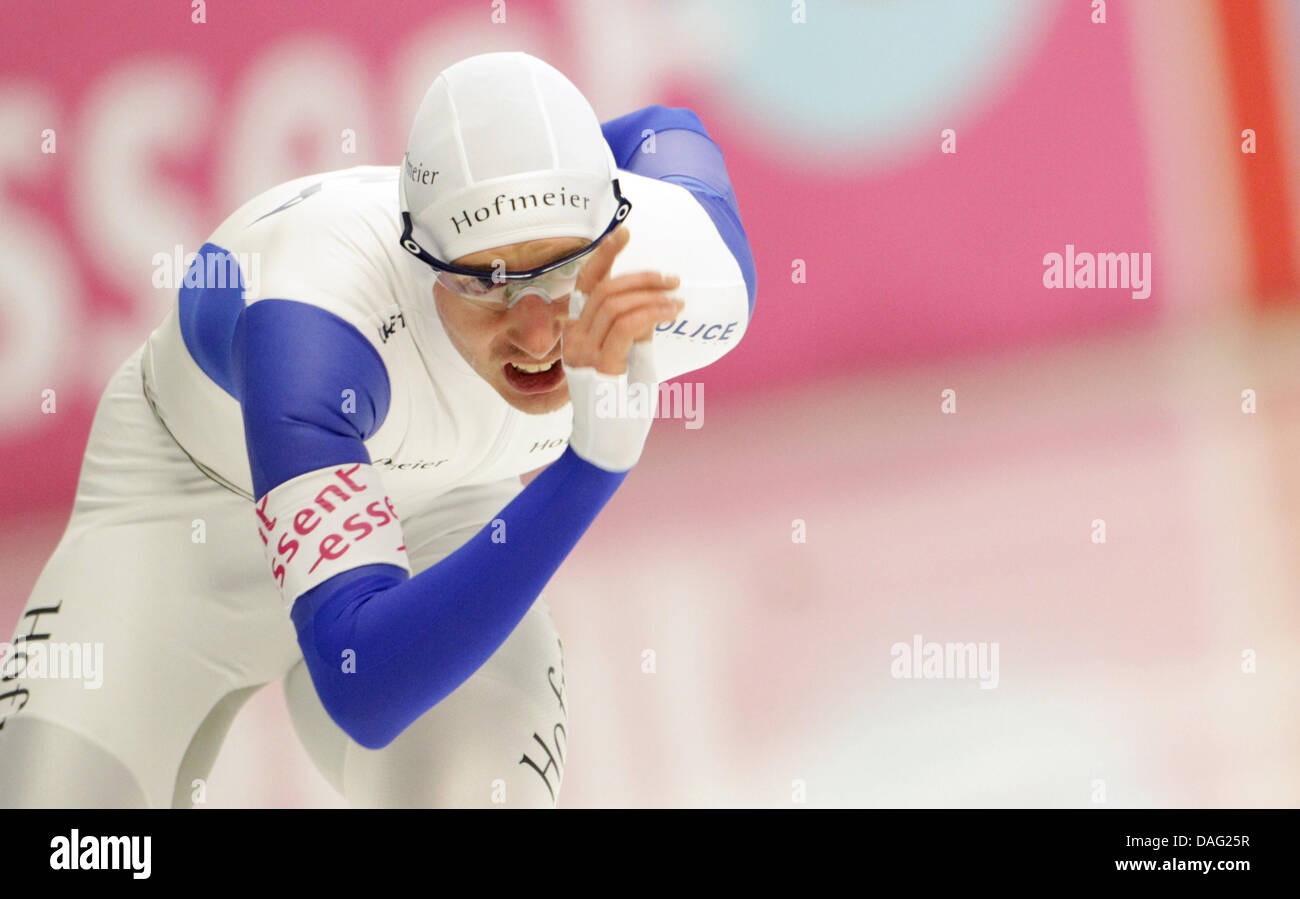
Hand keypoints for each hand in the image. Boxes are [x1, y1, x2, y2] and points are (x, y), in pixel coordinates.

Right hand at [561, 224, 682, 470]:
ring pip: (615, 303)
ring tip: (676, 299)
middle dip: (641, 276)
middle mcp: (573, 340)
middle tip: (672, 279)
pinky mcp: (601, 369)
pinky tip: (671, 311)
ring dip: (652, 294)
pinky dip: (653, 311)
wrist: (608, 449)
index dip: (603, 255)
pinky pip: (626, 325)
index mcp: (576, 334)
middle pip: (604, 289)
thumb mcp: (631, 361)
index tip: (624, 232)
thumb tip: (652, 304)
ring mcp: (584, 355)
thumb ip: (636, 332)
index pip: (585, 284)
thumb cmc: (620, 408)